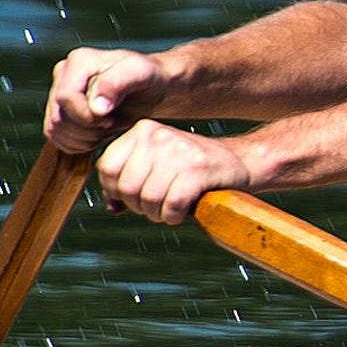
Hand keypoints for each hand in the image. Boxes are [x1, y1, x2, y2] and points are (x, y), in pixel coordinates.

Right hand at [44, 45, 171, 152]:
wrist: (151, 88)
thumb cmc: (148, 78)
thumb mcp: (140, 74)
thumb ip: (116, 84)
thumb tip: (95, 106)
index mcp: (78, 61)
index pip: (65, 98)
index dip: (87, 117)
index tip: (111, 119)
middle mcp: (64, 74)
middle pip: (59, 117)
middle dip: (87, 130)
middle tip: (111, 125)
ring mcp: (59, 92)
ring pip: (55, 130)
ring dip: (83, 138)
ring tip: (107, 128)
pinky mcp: (61, 110)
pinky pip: (56, 137)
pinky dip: (78, 143)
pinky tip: (98, 134)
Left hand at [96, 120, 250, 224]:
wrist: (239, 162)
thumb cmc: (194, 169)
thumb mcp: (157, 164)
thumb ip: (130, 179)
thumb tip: (111, 206)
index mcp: (142, 130)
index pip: (107, 167)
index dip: (115, 191)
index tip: (133, 198)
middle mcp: (158, 136)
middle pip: (127, 187)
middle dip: (139, 207)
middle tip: (156, 207)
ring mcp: (179, 151)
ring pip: (149, 199)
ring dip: (158, 214)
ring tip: (170, 209)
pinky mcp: (198, 170)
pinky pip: (172, 205)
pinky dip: (174, 216)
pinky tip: (182, 212)